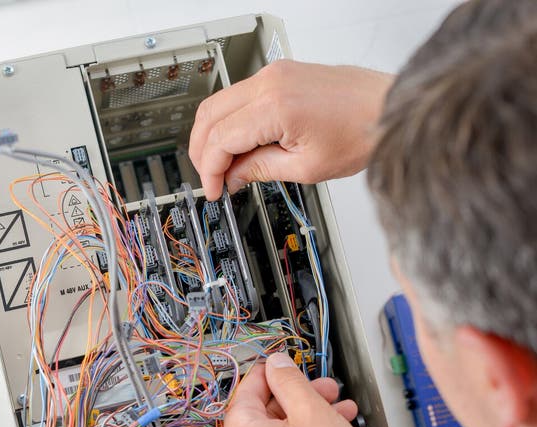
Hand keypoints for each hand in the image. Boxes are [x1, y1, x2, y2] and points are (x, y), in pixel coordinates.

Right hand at [189, 60, 392, 199]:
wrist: (387, 109)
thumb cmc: (360, 132)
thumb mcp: (305, 167)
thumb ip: (260, 170)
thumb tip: (232, 177)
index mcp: (275, 106)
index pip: (220, 139)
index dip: (210, 170)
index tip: (213, 191)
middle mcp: (270, 82)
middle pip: (210, 115)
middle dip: (202, 152)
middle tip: (211, 180)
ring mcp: (274, 74)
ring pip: (220, 103)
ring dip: (213, 136)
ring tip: (224, 167)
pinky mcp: (281, 74)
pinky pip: (240, 97)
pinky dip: (231, 122)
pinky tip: (240, 146)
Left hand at [220, 353, 381, 426]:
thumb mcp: (311, 411)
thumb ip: (290, 381)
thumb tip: (277, 365)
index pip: (246, 395)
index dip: (270, 375)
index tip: (283, 366)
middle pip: (263, 418)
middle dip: (298, 400)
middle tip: (324, 390)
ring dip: (305, 422)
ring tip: (338, 412)